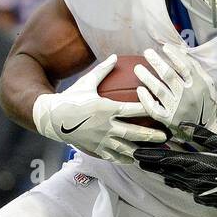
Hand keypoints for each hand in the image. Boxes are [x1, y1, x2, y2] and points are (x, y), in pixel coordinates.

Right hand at [32, 55, 166, 162]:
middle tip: (165, 136)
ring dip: (141, 151)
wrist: (52, 118)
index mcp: (105, 108)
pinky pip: (113, 156)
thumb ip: (102, 70)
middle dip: (150, 135)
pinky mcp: (95, 149)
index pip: (130, 110)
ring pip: (125, 148)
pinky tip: (135, 160)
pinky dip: (125, 159)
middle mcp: (104, 126)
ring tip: (154, 153)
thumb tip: (115, 56)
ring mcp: (100, 139)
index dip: (146, 109)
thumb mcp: (86, 82)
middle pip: (132, 132)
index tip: (160, 110)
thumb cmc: (71, 98)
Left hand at [131, 125, 216, 210]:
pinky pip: (185, 188)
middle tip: (136, 159)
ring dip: (161, 172)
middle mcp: (192, 178)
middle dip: (150, 164)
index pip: (167, 159)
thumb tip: (184, 125)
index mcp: (196, 163)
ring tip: (150, 166)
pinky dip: (177, 181)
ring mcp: (196, 190)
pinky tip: (172, 177)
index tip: (136, 153)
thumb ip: (202, 135)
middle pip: (165, 170)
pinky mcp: (201, 197)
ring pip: (174, 180)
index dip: (150, 156)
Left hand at [134, 42, 216, 140]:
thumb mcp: (207, 84)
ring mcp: (177, 108)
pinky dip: (146, 99)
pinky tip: (140, 90)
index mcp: (198, 85)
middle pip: (169, 75)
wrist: (209, 128)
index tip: (164, 47)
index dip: (174, 55)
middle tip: (147, 53)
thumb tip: (181, 51)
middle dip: (156, 62)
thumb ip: (195, 68)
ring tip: (137, 68)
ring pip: (159, 90)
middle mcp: (187, 96)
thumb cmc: (206, 102)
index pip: (185, 66)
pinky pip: (154, 109)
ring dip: (147, 77)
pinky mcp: (169, 120)